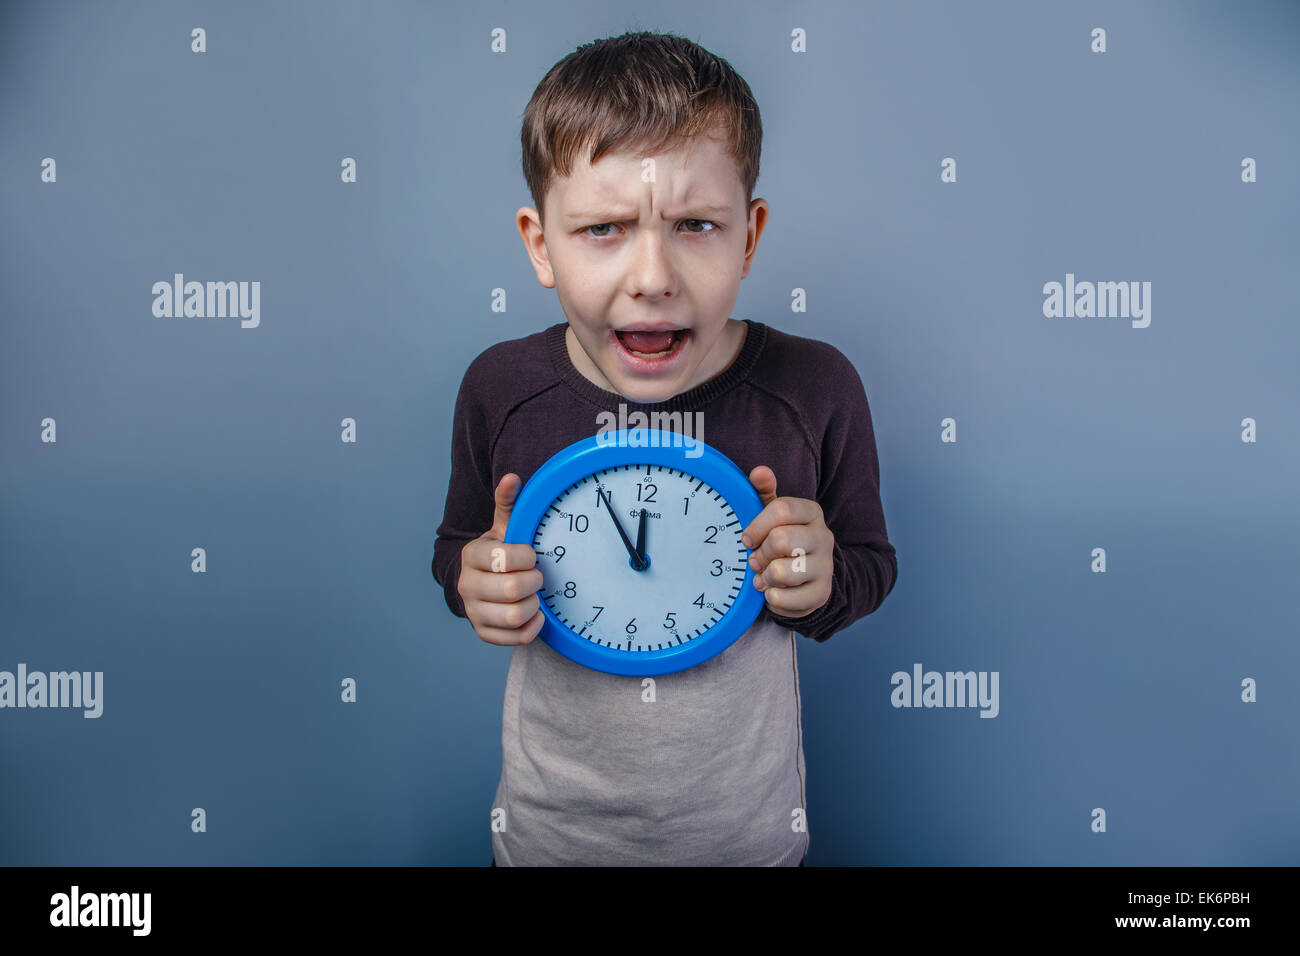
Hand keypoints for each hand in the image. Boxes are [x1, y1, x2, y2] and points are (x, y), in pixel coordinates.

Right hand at [457, 473, 545, 644]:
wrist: (483, 581)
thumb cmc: (500, 551)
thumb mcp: (504, 527)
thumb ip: (508, 503)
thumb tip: (511, 477)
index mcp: (472, 555)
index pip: (504, 559)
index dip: (526, 557)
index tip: (531, 555)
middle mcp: (467, 584)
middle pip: (512, 590)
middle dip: (534, 582)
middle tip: (537, 576)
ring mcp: (473, 611)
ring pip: (514, 616)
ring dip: (533, 605)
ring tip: (534, 594)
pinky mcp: (483, 632)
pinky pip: (515, 637)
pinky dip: (531, 627)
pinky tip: (533, 613)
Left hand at [739, 466, 833, 618]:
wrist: (807, 579)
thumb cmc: (783, 541)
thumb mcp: (773, 517)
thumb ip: (764, 493)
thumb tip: (759, 472)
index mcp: (811, 512)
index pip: (781, 509)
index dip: (757, 526)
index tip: (747, 539)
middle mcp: (824, 537)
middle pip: (780, 540)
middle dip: (760, 554)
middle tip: (756, 561)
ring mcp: (826, 566)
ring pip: (781, 571)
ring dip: (765, 578)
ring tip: (766, 577)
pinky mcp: (821, 594)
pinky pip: (784, 598)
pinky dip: (772, 598)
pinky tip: (775, 592)